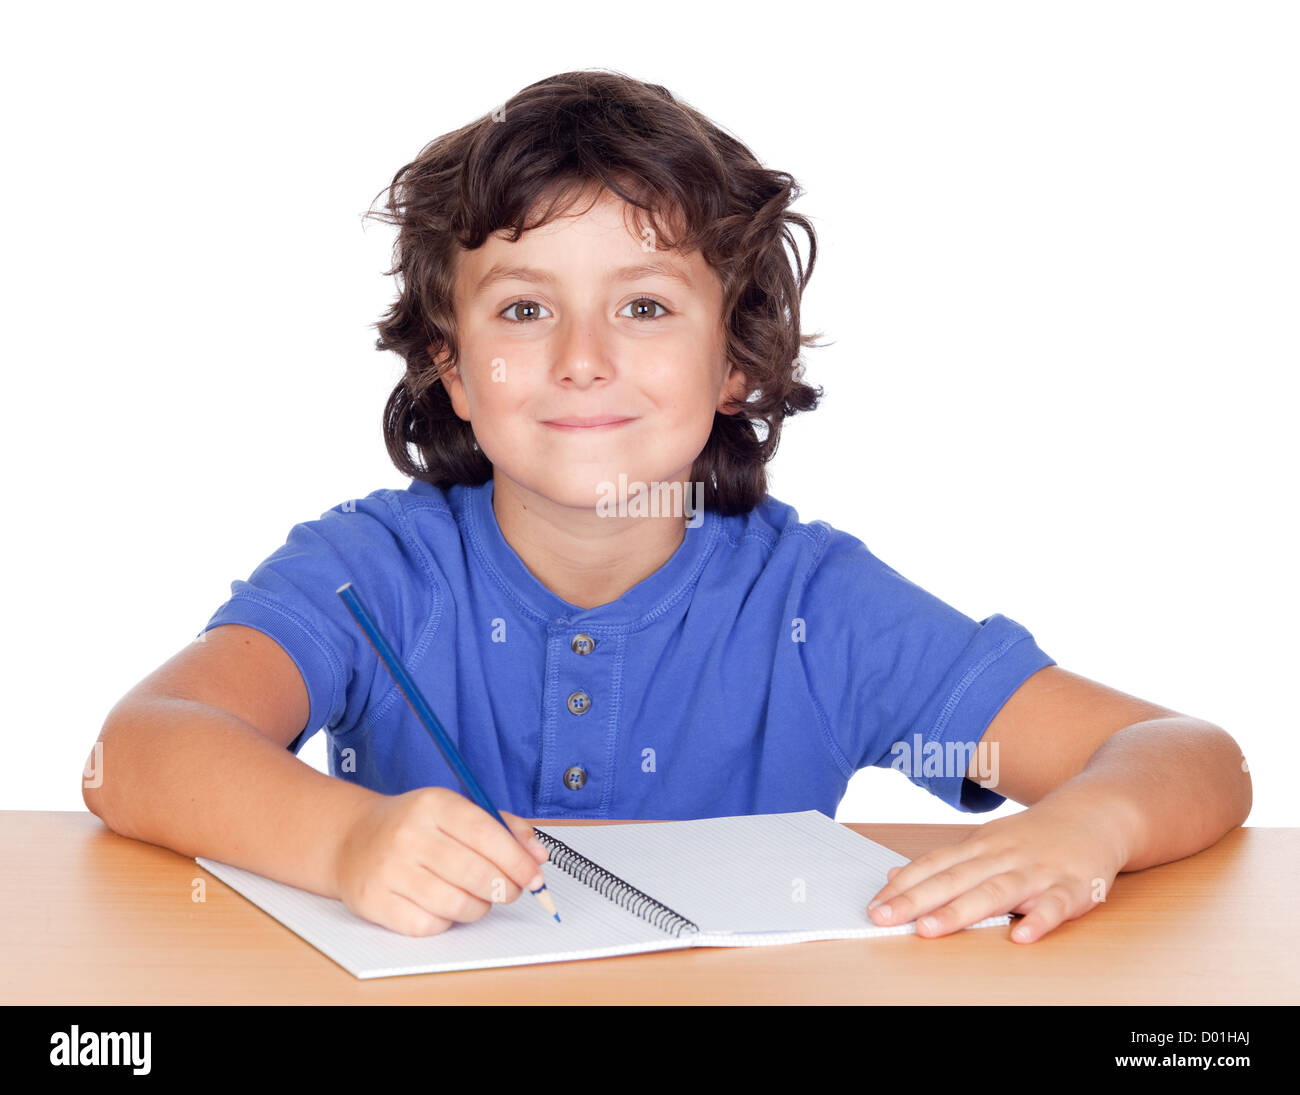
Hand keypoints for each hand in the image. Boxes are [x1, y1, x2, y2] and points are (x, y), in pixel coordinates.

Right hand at [332, 786, 551, 935]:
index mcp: (433, 804)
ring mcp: (390, 870)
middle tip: (511, 891)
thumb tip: (538, 856)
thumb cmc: (415, 826)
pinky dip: (446, 921)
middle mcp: (409, 834)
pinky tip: (444, 905)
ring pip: (456, 904)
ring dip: (479, 907)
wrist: (353, 839)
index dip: (517, 860)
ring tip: (478, 897)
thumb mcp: (456, 810)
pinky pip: (429, 925)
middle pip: (475, 873)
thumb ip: (503, 828)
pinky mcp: (376, 901)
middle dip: (505, 888)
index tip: (535, 876)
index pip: (486, 834)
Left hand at [864, 796, 1130, 942]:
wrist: (1097, 813)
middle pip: (954, 879)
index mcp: (979, 847)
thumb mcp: (986, 842)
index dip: (903, 886)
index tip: (874, 906)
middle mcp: (1003, 857)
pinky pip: (1055, 907)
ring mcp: (1037, 872)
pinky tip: (1022, 937)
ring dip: (961, 911)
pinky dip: (1039, 920)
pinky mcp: (1073, 888)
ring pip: (995, 892)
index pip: (933, 866)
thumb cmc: (1035, 836)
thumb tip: (896, 877)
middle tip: (884, 918)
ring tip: (930, 929)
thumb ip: (945, 863)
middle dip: (916, 900)